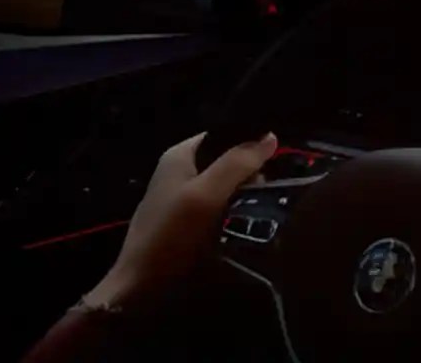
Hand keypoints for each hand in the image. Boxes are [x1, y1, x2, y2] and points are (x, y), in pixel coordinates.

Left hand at [83, 132, 277, 308]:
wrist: (142, 288)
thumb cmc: (172, 235)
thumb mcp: (207, 194)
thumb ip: (237, 163)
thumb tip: (271, 136)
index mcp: (180, 155)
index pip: (224, 133)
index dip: (250, 142)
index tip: (277, 158)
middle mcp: (180, 170)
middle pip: (227, 158)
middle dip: (251, 171)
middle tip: (269, 190)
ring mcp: (183, 197)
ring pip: (227, 184)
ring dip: (247, 193)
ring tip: (266, 206)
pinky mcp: (189, 221)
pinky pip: (221, 206)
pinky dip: (237, 210)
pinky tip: (249, 222)